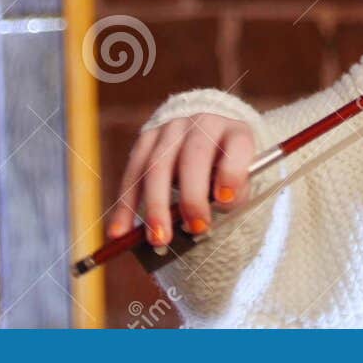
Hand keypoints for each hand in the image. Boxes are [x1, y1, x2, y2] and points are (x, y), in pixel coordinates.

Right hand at [107, 113, 254, 249]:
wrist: (207, 134)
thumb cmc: (227, 168)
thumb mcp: (241, 179)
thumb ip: (229, 199)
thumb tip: (196, 225)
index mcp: (236, 132)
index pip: (238, 146)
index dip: (232, 172)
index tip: (224, 200)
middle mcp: (204, 123)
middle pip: (193, 157)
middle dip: (192, 197)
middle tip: (194, 229)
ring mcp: (172, 128)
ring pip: (157, 166)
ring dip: (155, 206)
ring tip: (157, 239)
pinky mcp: (147, 137)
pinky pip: (133, 172)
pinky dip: (126, 205)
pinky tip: (120, 231)